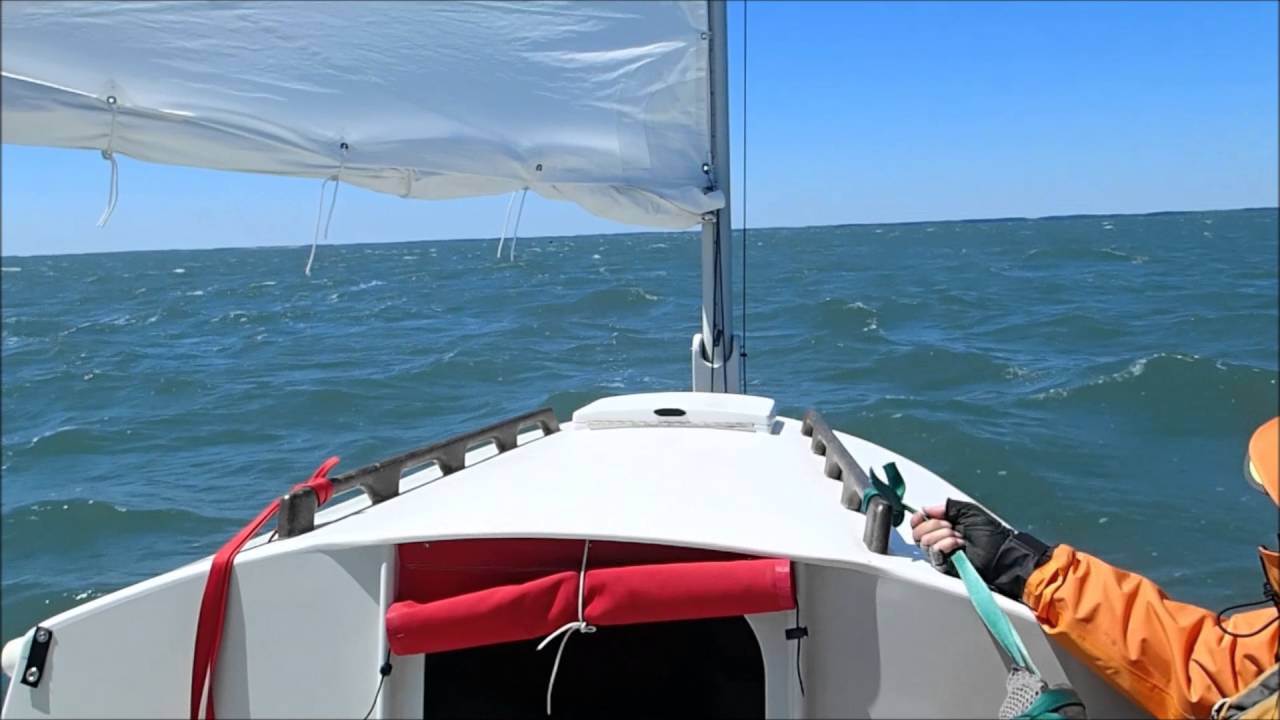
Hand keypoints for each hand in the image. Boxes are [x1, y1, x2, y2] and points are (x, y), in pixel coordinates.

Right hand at [910, 498, 1053, 600]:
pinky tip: (958, 545)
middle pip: (917, 532)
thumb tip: (926, 509)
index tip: (922, 515)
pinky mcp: (944, 566)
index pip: (918, 524)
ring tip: (959, 538)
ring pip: (924, 542)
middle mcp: (939, 540)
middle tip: (950, 526)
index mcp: (944, 526)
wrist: (1000, 552)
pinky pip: (933, 553)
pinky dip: (945, 545)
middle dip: (933, 525)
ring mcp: (941, 554)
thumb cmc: (990, 534)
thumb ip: (946, 507)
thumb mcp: (968, 511)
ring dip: (943, 535)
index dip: (918, 518)